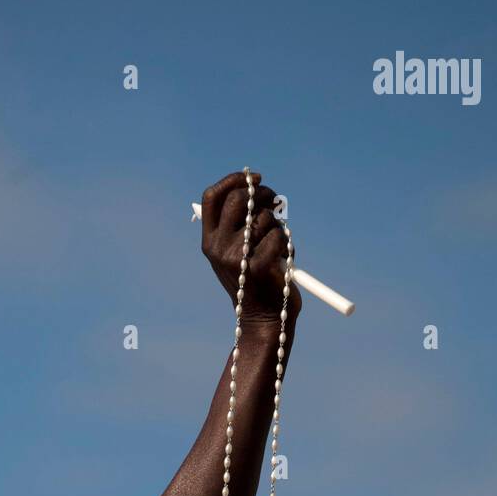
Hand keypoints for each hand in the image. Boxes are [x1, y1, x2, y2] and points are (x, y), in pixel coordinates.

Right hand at [200, 171, 301, 331]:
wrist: (263, 317)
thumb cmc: (256, 280)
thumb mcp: (238, 250)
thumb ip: (237, 223)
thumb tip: (251, 185)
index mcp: (209, 241)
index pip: (212, 196)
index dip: (233, 180)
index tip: (253, 178)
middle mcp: (217, 248)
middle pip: (238, 199)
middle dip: (262, 193)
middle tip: (275, 200)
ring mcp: (235, 258)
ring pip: (263, 218)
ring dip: (278, 225)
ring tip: (278, 244)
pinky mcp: (257, 268)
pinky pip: (278, 237)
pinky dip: (287, 244)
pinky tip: (284, 259)